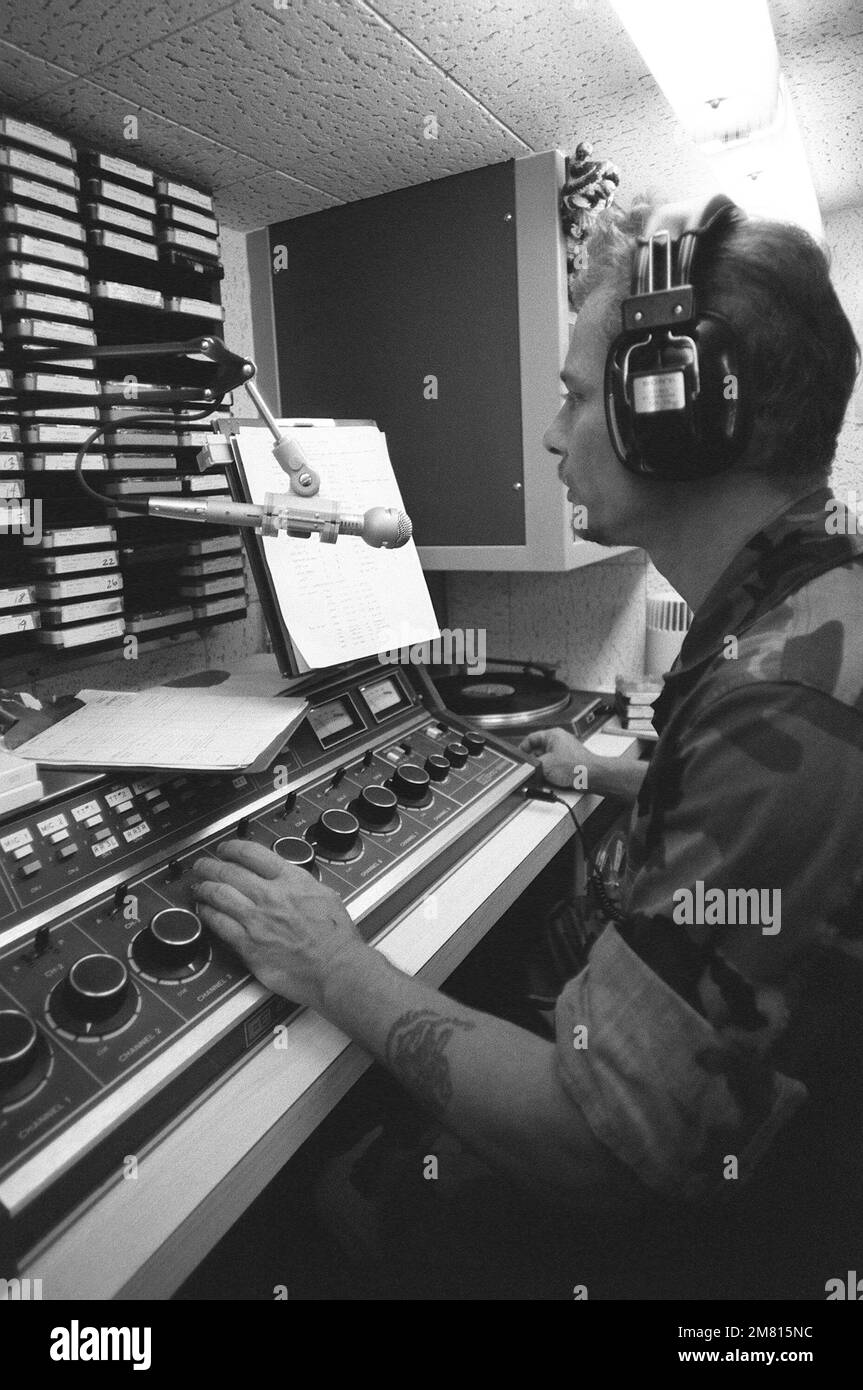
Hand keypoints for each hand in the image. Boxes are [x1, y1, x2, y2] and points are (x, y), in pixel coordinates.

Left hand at [191, 839, 366, 1011]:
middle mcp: (271, 896)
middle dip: (210, 865)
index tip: (225, 850)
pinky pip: (218, 924)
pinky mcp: (248, 944)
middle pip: (229, 871)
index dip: (232, 848)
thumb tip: (288, 878)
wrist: (336, 968)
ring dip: (204, 887)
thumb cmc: (336, 939)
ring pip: (218, 894)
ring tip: (198, 887)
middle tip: (203, 866)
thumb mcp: (324, 895)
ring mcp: (257, 920)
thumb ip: (301, 884)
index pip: (252, 853)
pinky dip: (207, 914)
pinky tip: (203, 911)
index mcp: (292, 880)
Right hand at [519, 726, 594, 789]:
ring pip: (547, 760)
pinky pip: (555, 766)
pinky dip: (552, 773)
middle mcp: (560, 741)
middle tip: (531, 769)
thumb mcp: (546, 766)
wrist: (592, 776)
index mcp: (553, 735)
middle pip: (539, 750)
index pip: (531, 738)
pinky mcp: (570, 762)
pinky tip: (551, 779)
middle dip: (535, 761)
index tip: (519, 757)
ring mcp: (565, 751)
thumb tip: (526, 770)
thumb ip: (533, 766)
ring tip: (543, 776)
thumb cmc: (576, 766)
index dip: (523, 748)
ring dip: (544, 769)